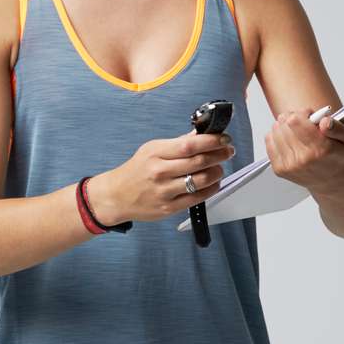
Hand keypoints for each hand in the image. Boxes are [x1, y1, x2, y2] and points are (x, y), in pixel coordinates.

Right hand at [89, 130, 236, 224]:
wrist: (116, 196)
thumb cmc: (136, 171)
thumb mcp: (151, 150)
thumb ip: (177, 143)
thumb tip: (200, 135)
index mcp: (156, 153)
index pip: (190, 145)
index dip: (212, 141)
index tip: (224, 138)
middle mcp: (160, 172)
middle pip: (199, 162)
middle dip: (220, 154)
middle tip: (228, 151)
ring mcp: (164, 191)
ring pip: (201, 180)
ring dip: (217, 172)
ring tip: (220, 167)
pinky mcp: (168, 208)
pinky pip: (197, 198)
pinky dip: (211, 189)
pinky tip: (213, 182)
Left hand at [263, 106, 343, 197]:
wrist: (331, 180)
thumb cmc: (338, 156)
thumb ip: (339, 127)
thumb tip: (324, 122)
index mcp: (320, 149)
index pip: (295, 120)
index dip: (302, 112)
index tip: (309, 116)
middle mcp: (302, 159)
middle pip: (284, 123)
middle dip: (293, 117)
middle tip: (303, 123)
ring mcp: (289, 166)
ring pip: (275, 130)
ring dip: (285, 126)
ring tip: (297, 132)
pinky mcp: (279, 169)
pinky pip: (269, 141)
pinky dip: (277, 136)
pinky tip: (289, 140)